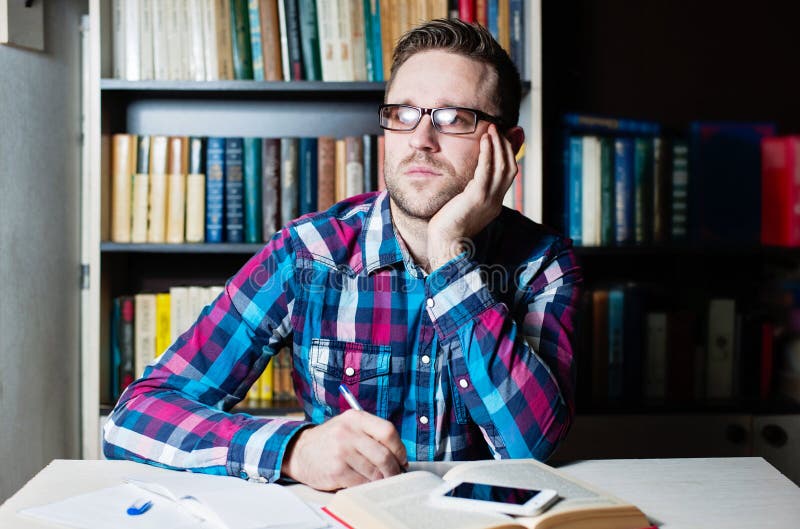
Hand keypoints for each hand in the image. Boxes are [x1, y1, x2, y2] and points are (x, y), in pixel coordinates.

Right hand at [281, 410, 407, 490]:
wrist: (300, 451)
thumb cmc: (331, 440)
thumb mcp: (349, 426)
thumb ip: (371, 434)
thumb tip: (399, 456)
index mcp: (355, 418)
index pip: (388, 431)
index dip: (399, 448)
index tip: (402, 459)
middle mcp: (348, 433)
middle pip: (384, 455)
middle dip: (394, 469)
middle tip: (396, 475)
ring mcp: (341, 452)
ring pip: (375, 472)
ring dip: (382, 479)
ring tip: (382, 480)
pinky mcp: (336, 471)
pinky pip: (362, 482)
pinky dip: (368, 485)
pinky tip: (366, 483)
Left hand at [427, 124, 518, 269]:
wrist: (445, 244)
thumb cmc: (447, 228)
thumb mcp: (463, 207)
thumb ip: (470, 194)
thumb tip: (468, 182)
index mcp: (494, 203)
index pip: (508, 174)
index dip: (507, 154)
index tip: (501, 138)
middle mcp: (496, 201)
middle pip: (510, 167)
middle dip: (505, 145)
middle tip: (497, 129)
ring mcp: (489, 200)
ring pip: (502, 166)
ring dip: (498, 145)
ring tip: (491, 129)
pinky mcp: (477, 198)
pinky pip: (487, 171)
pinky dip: (488, 153)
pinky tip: (485, 141)